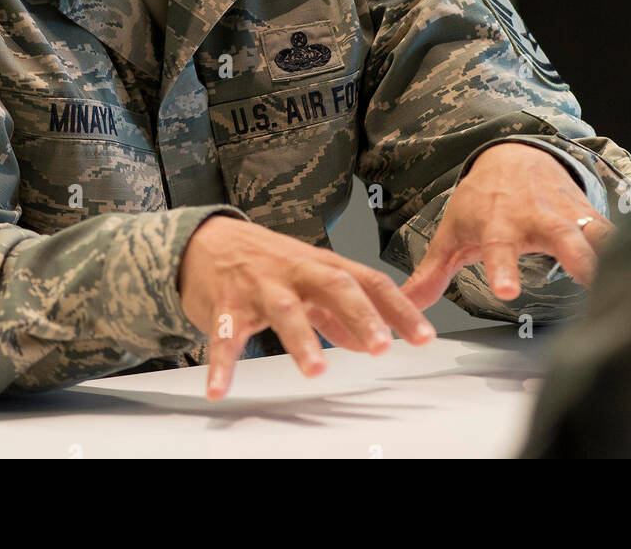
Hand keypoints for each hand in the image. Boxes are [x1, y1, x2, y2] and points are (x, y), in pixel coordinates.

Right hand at [178, 216, 437, 399]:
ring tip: (316, 369)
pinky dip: (222, 363)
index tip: (424, 336)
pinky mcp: (225, 305)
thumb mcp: (308, 279)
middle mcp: (295, 271)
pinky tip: (219, 389)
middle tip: (382, 345)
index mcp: (321, 265)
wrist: (205, 241)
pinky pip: (223, 335)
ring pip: (284, 309)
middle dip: (360, 315)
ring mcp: (260, 286)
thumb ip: (339, 312)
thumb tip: (372, 340)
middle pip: (334, 285)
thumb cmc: (263, 261)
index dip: (399, 308)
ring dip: (301, 339)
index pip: (370, 281)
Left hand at [399, 142, 612, 308]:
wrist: (515, 155)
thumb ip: (430, 274)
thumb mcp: (452, 233)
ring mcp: (570, 216)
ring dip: (618, 259)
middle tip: (595, 288)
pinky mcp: (593, 217)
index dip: (503, 269)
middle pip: (563, 241)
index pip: (499, 249)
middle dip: (580, 263)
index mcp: (499, 224)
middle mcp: (539, 218)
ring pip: (601, 236)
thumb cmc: (481, 201)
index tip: (507, 290)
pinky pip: (619, 234)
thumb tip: (403, 308)